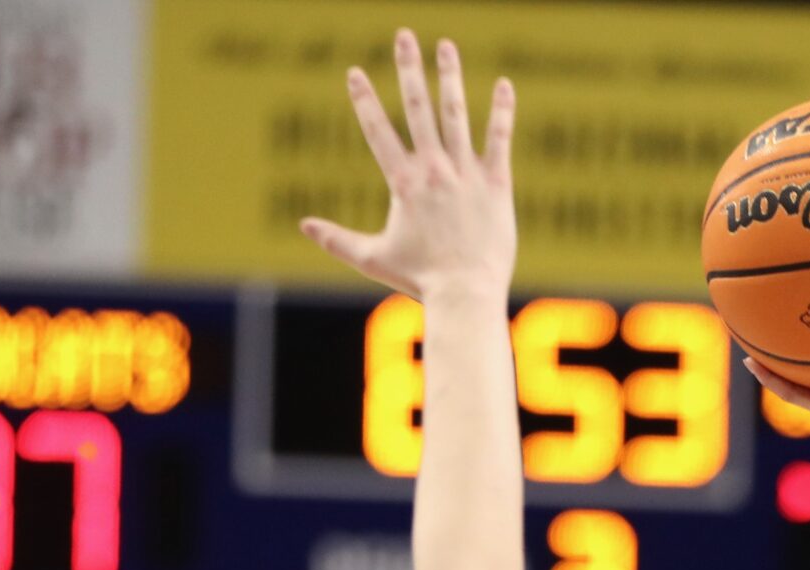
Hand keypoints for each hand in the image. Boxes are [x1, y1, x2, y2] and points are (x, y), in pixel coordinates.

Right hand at [300, 31, 514, 298]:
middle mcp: (434, 170)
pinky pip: (499, 139)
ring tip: (446, 46)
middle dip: (410, 68)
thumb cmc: (420, 280)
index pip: (378, 131)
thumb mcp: (372, 258)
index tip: (354, 71)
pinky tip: (505, 84)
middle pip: (418, 108)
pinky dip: (503, 111)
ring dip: (451, 76)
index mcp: (403, 183)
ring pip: (457, 114)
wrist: (465, 294)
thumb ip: (337, 239)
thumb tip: (304, 226)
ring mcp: (466, 174)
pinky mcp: (496, 184)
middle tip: (405, 36)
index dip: (364, 99)